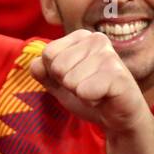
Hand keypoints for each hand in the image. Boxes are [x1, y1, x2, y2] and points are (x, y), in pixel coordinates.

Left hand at [28, 30, 149, 132]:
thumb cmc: (88, 95)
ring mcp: (109, 55)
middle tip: (87, 86)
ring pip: (70, 80)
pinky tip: (103, 97)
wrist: (116, 117)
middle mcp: (96, 40)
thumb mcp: (58, 83)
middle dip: (68, 84)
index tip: (75, 78)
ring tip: (96, 92)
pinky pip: (85, 91)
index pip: (47, 53)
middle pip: (57, 66)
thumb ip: (42, 71)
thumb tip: (35, 64)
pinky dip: (90, 101)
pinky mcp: (118, 75)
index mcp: (81, 36)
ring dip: (80, 94)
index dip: (56, 74)